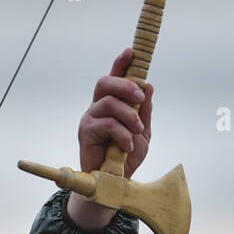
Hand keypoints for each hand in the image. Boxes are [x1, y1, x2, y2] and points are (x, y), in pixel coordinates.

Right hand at [77, 47, 153, 178]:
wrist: (115, 183)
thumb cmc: (126, 157)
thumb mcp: (142, 133)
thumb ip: (144, 111)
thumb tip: (148, 86)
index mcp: (112, 105)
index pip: (114, 78)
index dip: (121, 64)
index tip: (132, 51)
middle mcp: (98, 108)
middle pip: (105, 83)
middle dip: (125, 85)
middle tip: (139, 97)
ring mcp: (90, 119)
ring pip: (108, 103)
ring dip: (129, 115)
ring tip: (137, 131)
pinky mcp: (86, 133)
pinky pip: (107, 124)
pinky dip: (123, 134)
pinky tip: (128, 146)